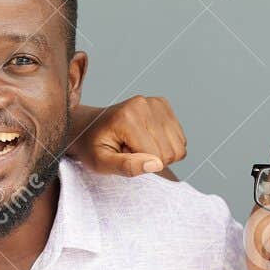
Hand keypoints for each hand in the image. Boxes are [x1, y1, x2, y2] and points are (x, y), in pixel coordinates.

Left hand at [68, 95, 186, 176]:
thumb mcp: (100, 163)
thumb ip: (126, 166)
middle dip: (152, 159)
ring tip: (136, 145)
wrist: (89, 127)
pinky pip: (180, 139)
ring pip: (179, 147)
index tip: (122, 155)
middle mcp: (144, 104)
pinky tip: (146, 139)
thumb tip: (156, 165)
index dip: (141, 164)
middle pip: (170, 152)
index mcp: (128, 117)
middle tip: (128, 151)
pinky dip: (166, 145)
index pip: (155, 156)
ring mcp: (156, 102)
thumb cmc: (92, 148)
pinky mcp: (163, 105)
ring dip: (160, 153)